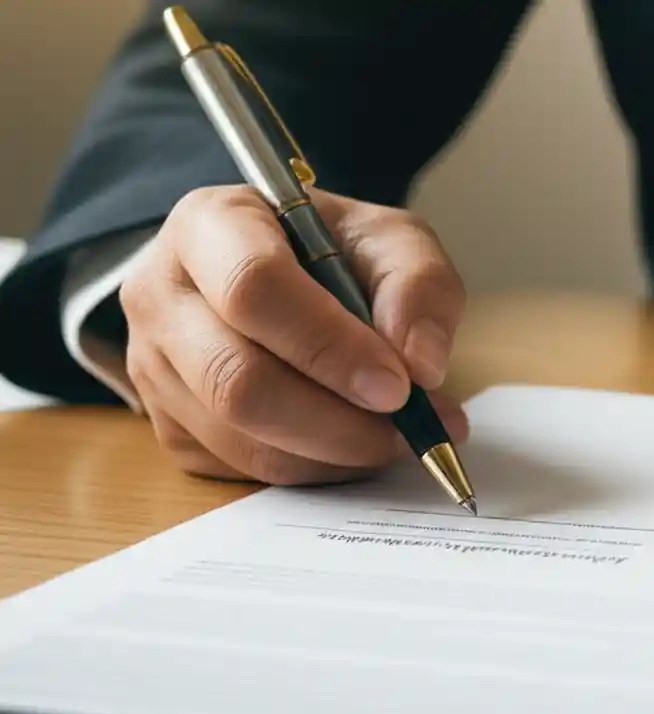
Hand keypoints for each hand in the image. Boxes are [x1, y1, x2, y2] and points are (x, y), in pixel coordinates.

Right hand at [122, 185, 468, 483]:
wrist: (284, 271)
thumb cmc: (334, 250)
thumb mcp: (391, 240)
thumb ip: (419, 286)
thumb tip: (421, 364)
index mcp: (210, 224)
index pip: (253, 289)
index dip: (328, 346)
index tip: (397, 385)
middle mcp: (162, 293)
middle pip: (235, 379)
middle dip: (336, 420)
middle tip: (409, 430)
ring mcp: (152, 365)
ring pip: (240, 436)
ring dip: (333, 452)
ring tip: (398, 438)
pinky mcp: (168, 425)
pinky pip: (242, 468)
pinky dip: (313, 469)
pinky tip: (353, 444)